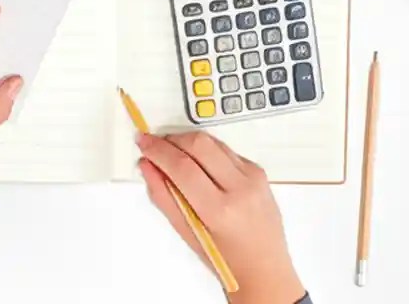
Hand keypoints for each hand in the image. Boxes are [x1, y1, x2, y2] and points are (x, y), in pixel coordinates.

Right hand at [138, 133, 304, 303]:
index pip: (182, 167)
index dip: (158, 150)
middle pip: (199, 144)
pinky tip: (200, 166)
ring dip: (189, 142)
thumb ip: (164, 197)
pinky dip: (208, 152)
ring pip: (214, 142)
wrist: (265, 270)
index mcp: (220, 210)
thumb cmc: (227, 260)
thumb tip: (148, 167)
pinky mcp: (260, 172)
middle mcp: (241, 189)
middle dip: (172, 139)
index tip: (144, 143)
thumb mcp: (188, 234)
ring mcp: (254, 178)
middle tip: (155, 145)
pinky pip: (227, 150)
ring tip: (174, 155)